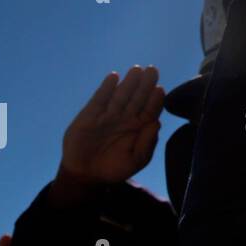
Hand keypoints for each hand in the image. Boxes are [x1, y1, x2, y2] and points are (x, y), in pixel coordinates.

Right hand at [57, 66, 164, 190]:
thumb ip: (147, 143)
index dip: (155, 99)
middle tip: (152, 70)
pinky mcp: (90, 115)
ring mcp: (108, 114)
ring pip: (120, 95)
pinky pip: (100, 99)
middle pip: (138, 97)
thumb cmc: (114, 168)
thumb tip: (157, 123)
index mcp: (139, 126)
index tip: (160, 90)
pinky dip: (106, 88)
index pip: (150, 109)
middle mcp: (126, 117)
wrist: (86, 175)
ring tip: (136, 70)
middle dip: (145, 84)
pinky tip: (114, 77)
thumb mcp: (135, 160)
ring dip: (128, 82)